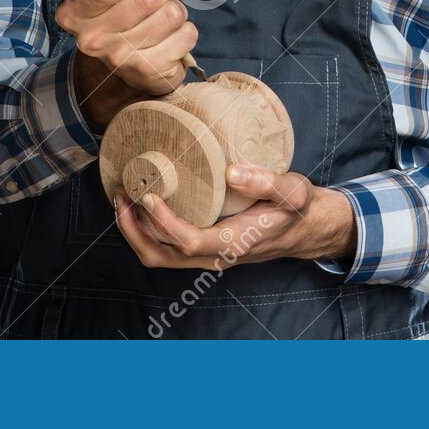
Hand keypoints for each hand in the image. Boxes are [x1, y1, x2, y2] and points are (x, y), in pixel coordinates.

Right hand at [57, 0, 197, 128]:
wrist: (123, 70)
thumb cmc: (114, 16)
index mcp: (73, 14)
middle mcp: (92, 41)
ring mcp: (121, 60)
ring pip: (171, 14)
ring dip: (176, 9)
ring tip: (165, 16)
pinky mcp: (151, 73)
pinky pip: (187, 35)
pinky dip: (187, 30)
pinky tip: (173, 36)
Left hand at [114, 164, 357, 270]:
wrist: (306, 228)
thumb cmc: (298, 209)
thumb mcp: (293, 191)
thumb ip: (267, 181)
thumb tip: (231, 172)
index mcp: (234, 243)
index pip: (188, 242)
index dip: (163, 223)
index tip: (149, 196)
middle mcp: (216, 255)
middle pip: (162, 256)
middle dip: (134, 230)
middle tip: (122, 194)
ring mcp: (208, 254)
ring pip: (160, 256)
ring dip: (136, 231)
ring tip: (124, 198)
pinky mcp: (205, 247)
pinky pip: (167, 247)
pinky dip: (148, 230)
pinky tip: (144, 203)